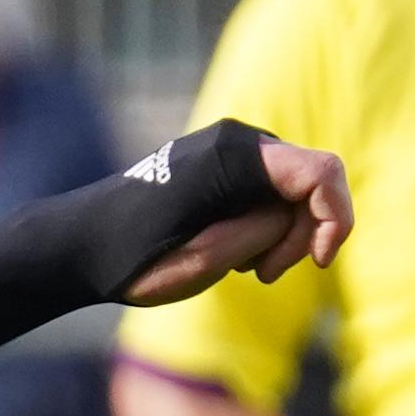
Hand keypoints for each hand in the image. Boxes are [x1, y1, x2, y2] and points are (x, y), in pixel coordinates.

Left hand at [120, 137, 352, 304]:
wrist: (79, 244)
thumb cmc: (135, 258)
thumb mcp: (207, 258)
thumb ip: (264, 230)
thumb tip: (305, 212)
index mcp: (232, 156)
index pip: (321, 173)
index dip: (335, 219)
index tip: (317, 263)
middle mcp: (236, 139)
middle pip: (310, 185)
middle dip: (299, 235)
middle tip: (260, 276)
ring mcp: (230, 147)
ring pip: (292, 192)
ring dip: (280, 235)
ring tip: (242, 268)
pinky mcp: (224, 163)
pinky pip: (269, 191)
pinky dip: (264, 225)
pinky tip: (234, 251)